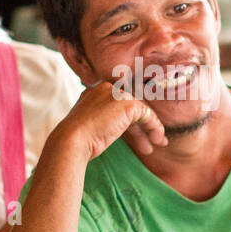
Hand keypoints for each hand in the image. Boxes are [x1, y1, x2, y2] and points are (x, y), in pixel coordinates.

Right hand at [50, 80, 167, 162]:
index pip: (117, 104)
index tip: (137, 135)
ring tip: (158, 143)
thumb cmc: (76, 140)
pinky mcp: (127, 103)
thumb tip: (109, 131)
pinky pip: (147, 115)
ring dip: (150, 128)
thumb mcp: (88, 127)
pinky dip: (154, 127)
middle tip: (150, 141)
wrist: (72, 140)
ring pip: (140, 111)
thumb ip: (102, 122)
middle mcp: (106, 88)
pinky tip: (157, 139)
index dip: (129, 121)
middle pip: (129, 107)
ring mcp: (117, 94)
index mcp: (93, 92)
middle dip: (141, 126)